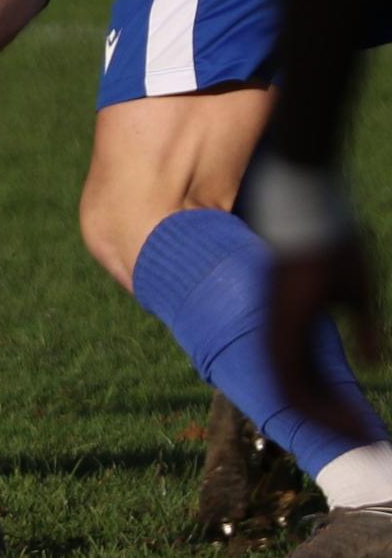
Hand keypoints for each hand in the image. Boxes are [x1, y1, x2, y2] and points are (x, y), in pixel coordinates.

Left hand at [267, 233, 385, 437]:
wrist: (309, 209)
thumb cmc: (333, 246)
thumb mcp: (354, 295)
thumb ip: (362, 331)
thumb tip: (373, 362)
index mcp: (294, 326)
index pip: (306, 378)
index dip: (329, 405)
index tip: (357, 423)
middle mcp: (278, 332)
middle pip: (295, 391)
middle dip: (327, 419)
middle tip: (360, 439)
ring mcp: (275, 329)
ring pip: (289, 392)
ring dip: (324, 418)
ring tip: (356, 435)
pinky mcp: (279, 324)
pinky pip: (287, 377)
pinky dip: (314, 403)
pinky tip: (340, 416)